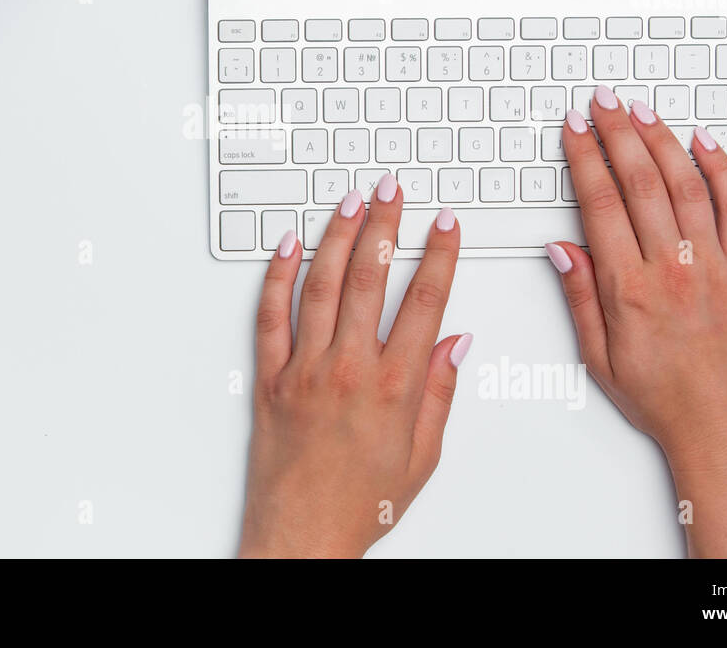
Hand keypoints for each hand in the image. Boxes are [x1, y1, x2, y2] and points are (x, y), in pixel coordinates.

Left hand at [238, 174, 470, 558]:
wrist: (301, 537)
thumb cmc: (361, 504)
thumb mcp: (423, 457)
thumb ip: (440, 393)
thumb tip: (456, 343)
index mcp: (394, 387)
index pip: (424, 302)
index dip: (438, 256)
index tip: (445, 225)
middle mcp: (348, 369)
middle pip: (369, 277)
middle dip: (385, 225)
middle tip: (393, 189)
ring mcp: (304, 369)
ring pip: (320, 284)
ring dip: (338, 236)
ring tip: (351, 202)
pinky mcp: (270, 377)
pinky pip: (270, 315)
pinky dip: (278, 275)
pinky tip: (289, 244)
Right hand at [546, 86, 726, 556]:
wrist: (723, 429)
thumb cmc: (661, 398)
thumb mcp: (598, 356)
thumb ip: (579, 295)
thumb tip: (562, 248)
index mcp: (629, 288)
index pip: (600, 203)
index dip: (583, 157)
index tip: (572, 129)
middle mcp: (673, 269)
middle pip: (640, 181)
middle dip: (617, 133)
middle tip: (601, 102)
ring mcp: (714, 265)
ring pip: (686, 184)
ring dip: (661, 140)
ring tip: (641, 111)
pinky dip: (721, 169)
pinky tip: (703, 144)